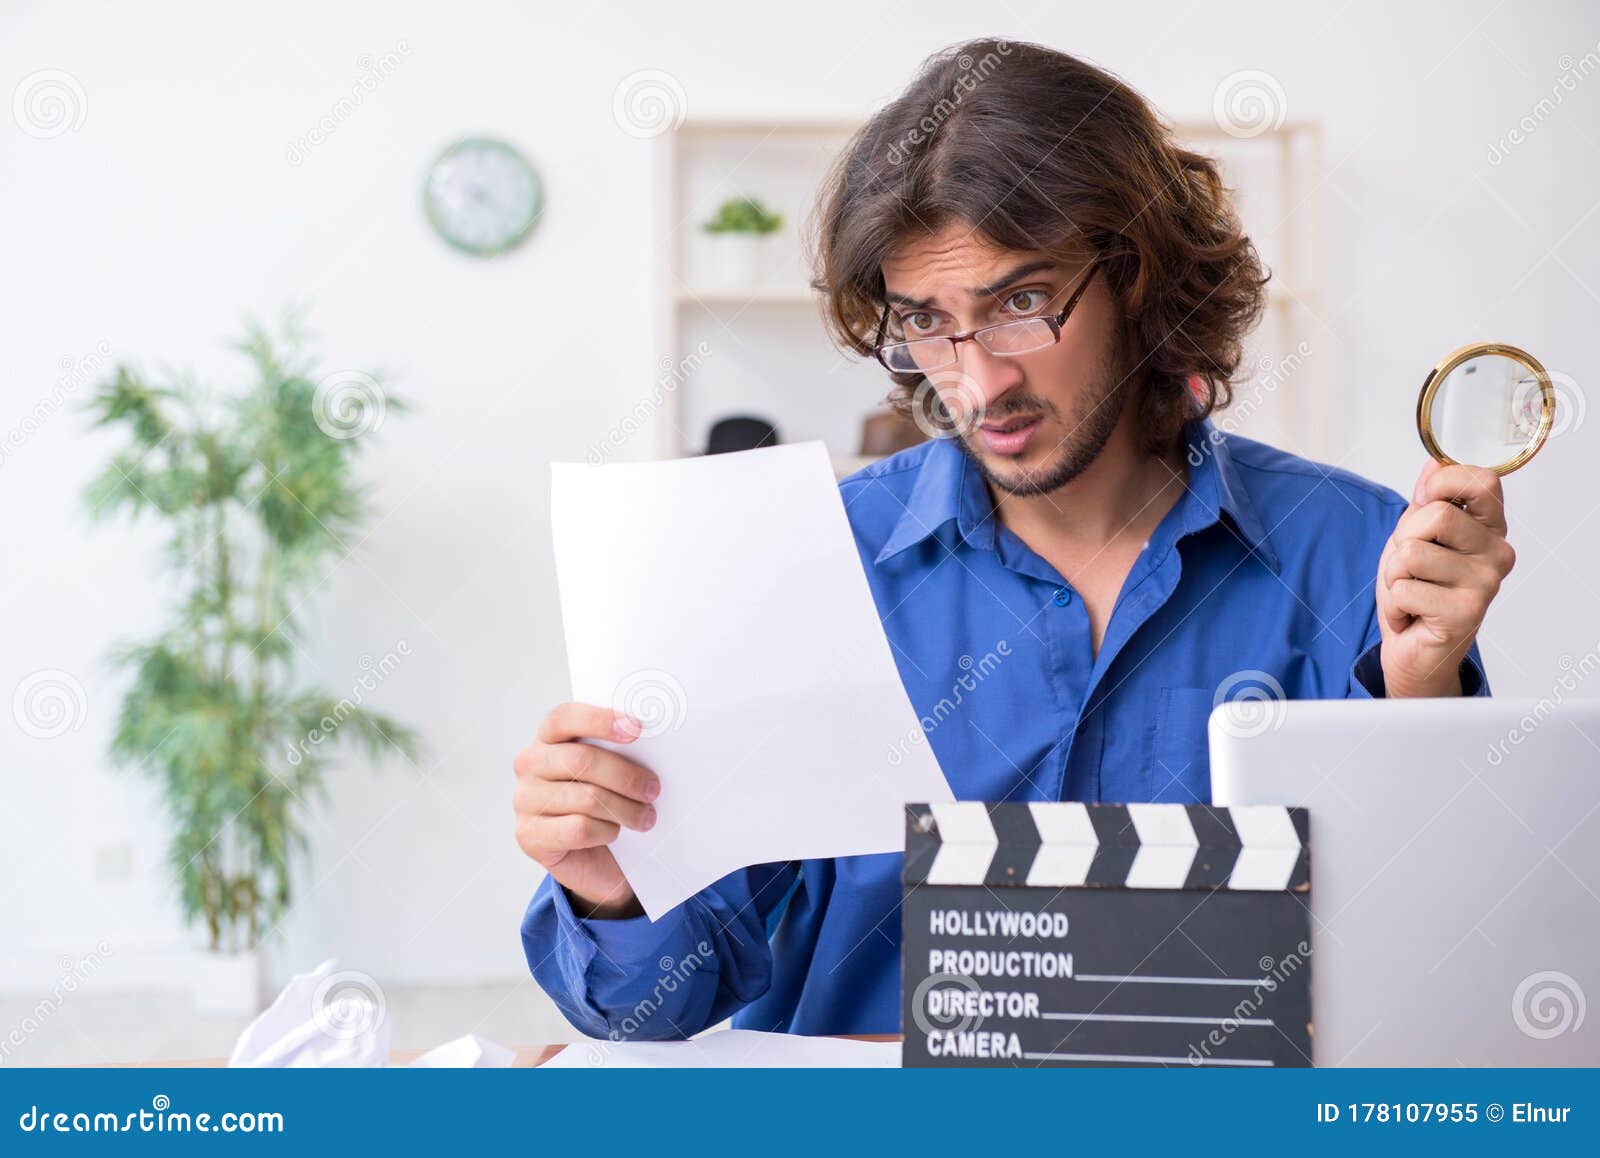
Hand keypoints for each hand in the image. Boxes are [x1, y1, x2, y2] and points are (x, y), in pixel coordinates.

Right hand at [512, 702, 659, 918]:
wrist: (594, 859)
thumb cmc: (605, 804)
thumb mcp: (610, 771)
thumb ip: (620, 751)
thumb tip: (654, 742)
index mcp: (548, 737)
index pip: (565, 718)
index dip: (600, 720)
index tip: (637, 729)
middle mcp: (529, 764)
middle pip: (581, 760)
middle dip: (626, 776)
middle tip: (654, 789)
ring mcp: (525, 800)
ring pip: (586, 798)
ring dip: (625, 809)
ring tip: (645, 817)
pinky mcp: (529, 835)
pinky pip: (580, 828)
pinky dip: (607, 831)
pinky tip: (614, 832)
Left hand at [1376, 460, 1514, 697]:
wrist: (1412, 649)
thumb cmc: (1416, 590)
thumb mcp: (1415, 536)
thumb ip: (1428, 501)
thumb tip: (1433, 463)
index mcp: (1490, 528)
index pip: (1481, 480)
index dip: (1440, 484)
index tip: (1423, 504)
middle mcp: (1498, 553)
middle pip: (1435, 515)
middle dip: (1403, 540)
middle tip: (1410, 568)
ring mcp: (1487, 583)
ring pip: (1411, 552)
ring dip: (1394, 575)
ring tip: (1411, 592)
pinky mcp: (1466, 612)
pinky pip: (1403, 588)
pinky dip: (1394, 604)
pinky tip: (1412, 615)